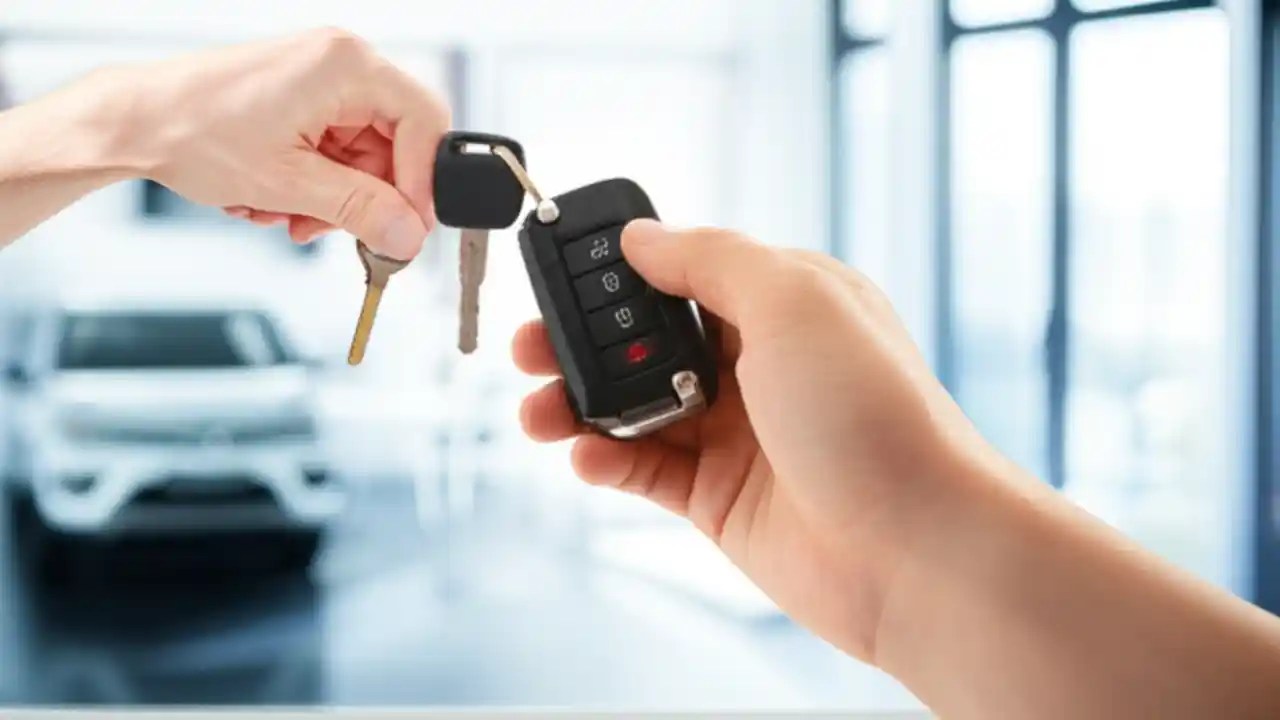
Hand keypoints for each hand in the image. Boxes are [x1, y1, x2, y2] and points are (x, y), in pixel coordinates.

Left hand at [110, 28, 449, 258]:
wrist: (134, 121)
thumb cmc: (193, 130)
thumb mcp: (289, 183)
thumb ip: (360, 210)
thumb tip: (409, 235)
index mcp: (346, 66)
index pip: (424, 122)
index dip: (421, 183)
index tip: (408, 225)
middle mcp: (341, 63)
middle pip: (397, 144)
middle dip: (369, 196)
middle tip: (342, 230)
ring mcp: (322, 79)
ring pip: (367, 156)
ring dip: (336, 198)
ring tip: (291, 215)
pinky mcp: (305, 97)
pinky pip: (338, 150)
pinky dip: (317, 184)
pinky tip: (282, 199)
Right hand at [512, 219, 999, 661]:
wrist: (916, 548)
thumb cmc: (871, 412)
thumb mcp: (793, 300)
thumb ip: (709, 259)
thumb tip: (641, 236)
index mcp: (783, 303)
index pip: (683, 272)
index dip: (620, 272)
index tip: (559, 272)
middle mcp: (757, 364)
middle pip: (645, 341)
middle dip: (581, 342)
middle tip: (528, 349)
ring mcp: (736, 433)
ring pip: (633, 406)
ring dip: (578, 404)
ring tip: (537, 412)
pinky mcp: (719, 498)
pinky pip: (643, 469)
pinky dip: (605, 459)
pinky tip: (586, 455)